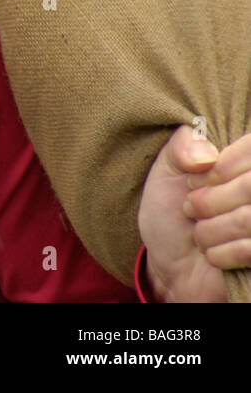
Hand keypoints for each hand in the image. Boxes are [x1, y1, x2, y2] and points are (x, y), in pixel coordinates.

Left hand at [138, 124, 250, 300]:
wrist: (170, 262)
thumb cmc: (171, 210)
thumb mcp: (166, 169)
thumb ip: (181, 146)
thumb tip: (206, 153)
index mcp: (247, 164)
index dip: (219, 167)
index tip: (194, 179)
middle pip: (249, 186)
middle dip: (208, 200)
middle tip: (190, 208)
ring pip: (248, 219)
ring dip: (209, 229)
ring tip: (198, 232)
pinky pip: (250, 250)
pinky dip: (219, 253)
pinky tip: (211, 253)